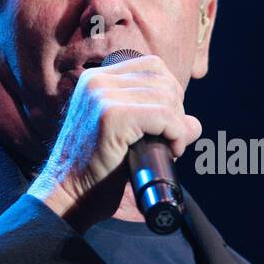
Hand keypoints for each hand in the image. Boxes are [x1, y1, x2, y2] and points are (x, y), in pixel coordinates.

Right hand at [27, 54, 201, 231]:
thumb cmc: (97, 172)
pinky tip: (171, 151)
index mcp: (96, 79)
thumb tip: (194, 124)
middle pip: (162, 79)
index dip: (170, 94)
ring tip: (170, 148)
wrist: (69, 196)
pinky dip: (175, 134)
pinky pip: (163, 116)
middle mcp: (96, 81)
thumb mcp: (129, 139)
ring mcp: (102, 96)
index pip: (152, 67)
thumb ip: (160, 124)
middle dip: (176, 110)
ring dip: (177, 126)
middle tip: (170, 140)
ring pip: (166, 97)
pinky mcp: (111, 116)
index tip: (167, 124)